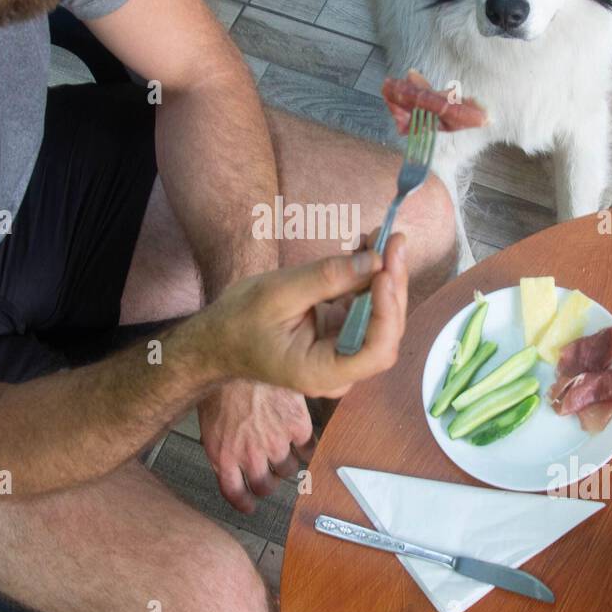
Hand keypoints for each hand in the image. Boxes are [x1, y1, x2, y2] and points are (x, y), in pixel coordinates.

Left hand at [197, 379, 315, 513]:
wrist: (239, 353)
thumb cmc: (220, 381)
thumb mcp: (208, 418)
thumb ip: (220, 441)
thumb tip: (226, 453)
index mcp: (222, 455)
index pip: (235, 492)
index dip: (244, 503)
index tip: (249, 506)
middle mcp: (250, 455)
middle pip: (265, 486)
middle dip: (267, 483)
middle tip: (269, 476)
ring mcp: (276, 443)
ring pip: (288, 470)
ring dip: (286, 464)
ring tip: (285, 452)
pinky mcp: (297, 427)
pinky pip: (308, 448)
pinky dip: (307, 447)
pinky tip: (303, 439)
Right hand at [203, 227, 408, 399]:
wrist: (219, 339)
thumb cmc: (239, 322)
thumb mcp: (278, 293)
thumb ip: (328, 278)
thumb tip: (375, 260)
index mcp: (322, 372)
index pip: (376, 350)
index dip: (388, 310)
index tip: (385, 269)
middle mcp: (340, 370)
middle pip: (384, 331)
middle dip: (391, 284)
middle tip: (392, 240)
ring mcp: (342, 354)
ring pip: (380, 317)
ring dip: (383, 277)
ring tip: (379, 239)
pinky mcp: (340, 336)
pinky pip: (364, 309)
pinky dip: (368, 280)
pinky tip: (366, 251)